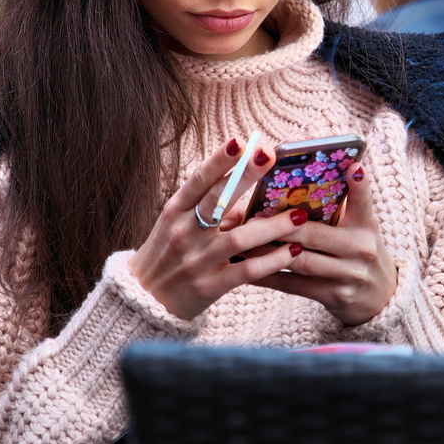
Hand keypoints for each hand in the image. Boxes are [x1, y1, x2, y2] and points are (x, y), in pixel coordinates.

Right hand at [129, 138, 311, 320]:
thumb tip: (249, 186)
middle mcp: (184, 232)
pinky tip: (294, 250)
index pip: (198, 180)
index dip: (219, 160)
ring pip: (239, 238)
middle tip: (270, 156)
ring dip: (272, 226)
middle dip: (245, 176)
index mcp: (175, 212)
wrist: (143, 302)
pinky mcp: (209, 286)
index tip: (240, 141)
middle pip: (217, 200)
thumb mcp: (176, 225)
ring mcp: (197, 260)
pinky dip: (272, 260)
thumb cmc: (166, 255)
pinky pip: (246, 270)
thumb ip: (208, 207)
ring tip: (300, 216)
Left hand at [253, 163, 397, 326]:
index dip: (360, 185)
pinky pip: (295, 286)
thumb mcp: (360, 228)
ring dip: (268, 251)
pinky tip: (248, 268)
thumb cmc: (359, 252)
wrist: (380, 297)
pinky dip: (269, 276)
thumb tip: (296, 186)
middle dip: (280, 226)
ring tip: (243, 242)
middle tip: (251, 217)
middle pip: (314, 233)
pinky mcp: (333, 295)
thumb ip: (339, 209)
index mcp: (366, 226)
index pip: (363, 201)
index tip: (353, 168)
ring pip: (300, 260)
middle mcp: (360, 249)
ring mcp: (348, 275)